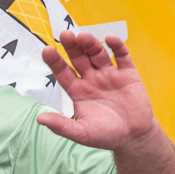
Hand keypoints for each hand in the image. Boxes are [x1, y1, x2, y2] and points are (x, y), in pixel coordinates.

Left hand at [37, 33, 160, 151]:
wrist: (135, 138)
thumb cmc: (106, 136)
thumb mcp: (81, 133)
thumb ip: (61, 125)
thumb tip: (39, 119)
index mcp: (78, 91)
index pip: (63, 72)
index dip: (55, 61)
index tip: (47, 50)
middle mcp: (92, 79)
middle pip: (79, 58)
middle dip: (72, 47)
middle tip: (65, 35)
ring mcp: (109, 74)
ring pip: (97, 54)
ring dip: (91, 44)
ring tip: (84, 37)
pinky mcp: (128, 73)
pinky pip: (122, 56)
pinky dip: (117, 46)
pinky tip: (110, 39)